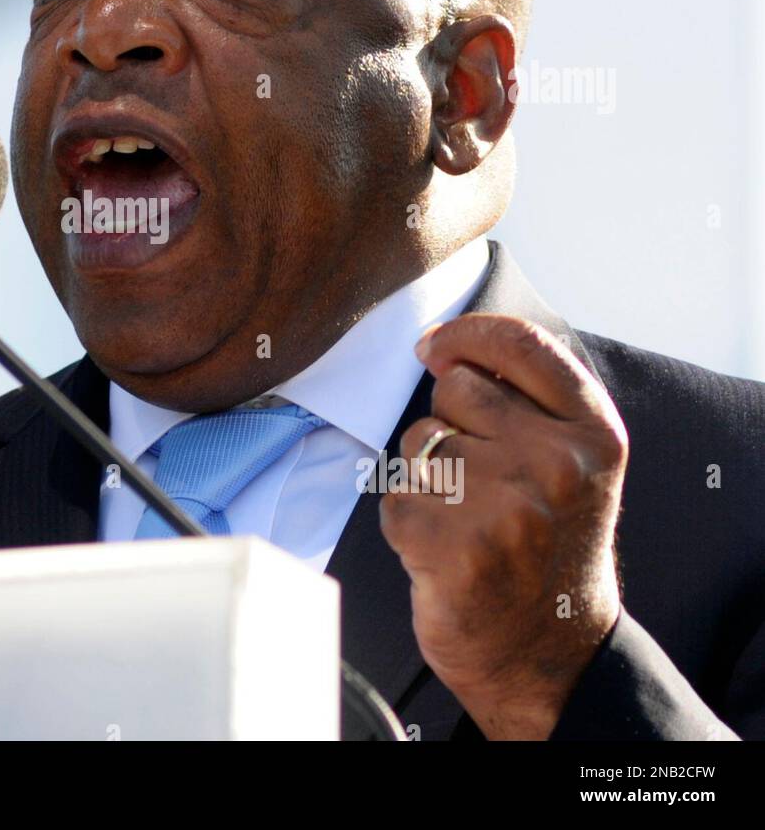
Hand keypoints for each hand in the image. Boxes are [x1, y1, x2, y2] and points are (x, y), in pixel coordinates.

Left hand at [380, 313, 627, 739]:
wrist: (549, 655)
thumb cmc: (548, 546)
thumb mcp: (572, 464)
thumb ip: (526, 401)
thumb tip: (441, 347)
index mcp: (593, 434)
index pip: (522, 344)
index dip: (467, 332)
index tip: (435, 344)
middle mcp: (557, 464)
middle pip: (454, 388)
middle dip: (452, 425)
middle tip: (482, 484)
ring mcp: (506, 508)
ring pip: (419, 441)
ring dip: (428, 477)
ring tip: (468, 521)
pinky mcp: (454, 548)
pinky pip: (396, 496)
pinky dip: (407, 522)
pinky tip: (445, 552)